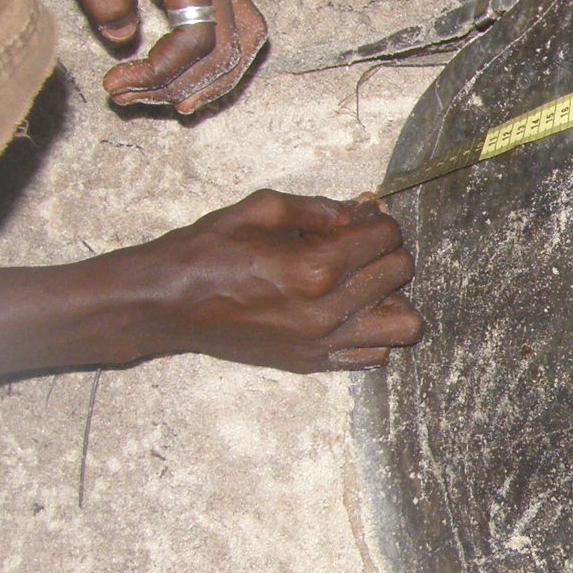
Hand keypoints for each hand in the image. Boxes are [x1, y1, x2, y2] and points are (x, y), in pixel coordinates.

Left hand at [0, 0, 267, 112]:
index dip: (164, 71)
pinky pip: (224, 16)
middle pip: (232, 41)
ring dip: (212, 72)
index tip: (116, 83)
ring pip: (241, 31)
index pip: (199, 35)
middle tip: (137, 98)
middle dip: (189, 81)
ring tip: (172, 98)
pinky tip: (176, 66)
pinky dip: (209, 50)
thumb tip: (125, 41)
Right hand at [0, 192, 423, 380]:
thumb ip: (322, 209)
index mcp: (316, 268)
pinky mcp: (312, 363)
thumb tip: (364, 210)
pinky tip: (344, 311)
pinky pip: (373, 354)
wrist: (168, 303)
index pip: (386, 239)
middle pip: (400, 274)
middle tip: (357, 246)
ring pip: (403, 325)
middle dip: (385, 251)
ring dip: (390, 297)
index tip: (359, 219)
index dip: (377, 221)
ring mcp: (322, 343)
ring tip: (360, 283)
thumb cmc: (209, 250)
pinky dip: (370, 331)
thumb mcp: (263, 209)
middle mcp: (327, 311)